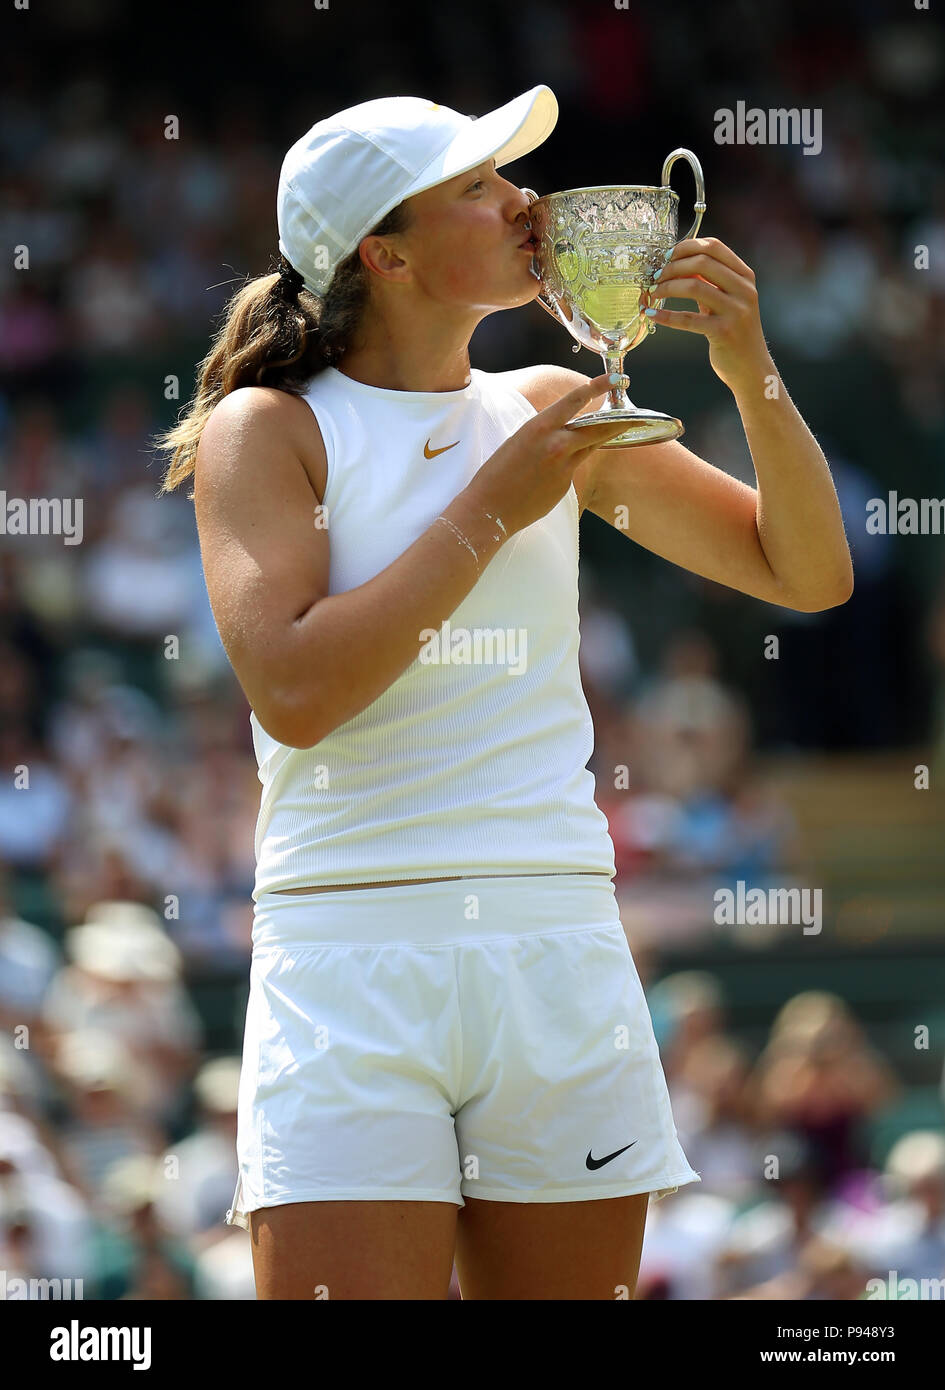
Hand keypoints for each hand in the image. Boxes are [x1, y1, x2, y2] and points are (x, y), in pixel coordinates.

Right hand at [466, 373, 629, 536]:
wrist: (490, 508)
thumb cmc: (496, 473)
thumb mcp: (519, 441)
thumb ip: (545, 433)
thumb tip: (563, 433)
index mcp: (540, 427)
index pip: (575, 400)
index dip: (597, 387)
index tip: (612, 379)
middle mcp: (557, 444)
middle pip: (598, 428)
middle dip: (619, 421)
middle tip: (635, 416)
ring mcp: (564, 467)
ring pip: (589, 448)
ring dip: (599, 440)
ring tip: (612, 433)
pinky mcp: (565, 485)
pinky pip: (572, 470)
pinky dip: (566, 468)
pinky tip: (544, 478)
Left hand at [643, 236, 772, 394]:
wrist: (751, 367)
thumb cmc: (733, 331)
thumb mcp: (727, 300)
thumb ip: (709, 281)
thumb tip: (676, 263)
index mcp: (745, 276)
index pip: (714, 247)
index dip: (686, 247)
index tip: (666, 256)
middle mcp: (744, 290)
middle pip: (702, 262)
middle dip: (673, 267)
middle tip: (655, 276)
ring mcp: (736, 311)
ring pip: (694, 287)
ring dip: (667, 288)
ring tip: (653, 293)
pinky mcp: (724, 332)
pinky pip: (688, 319)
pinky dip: (666, 316)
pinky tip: (652, 314)